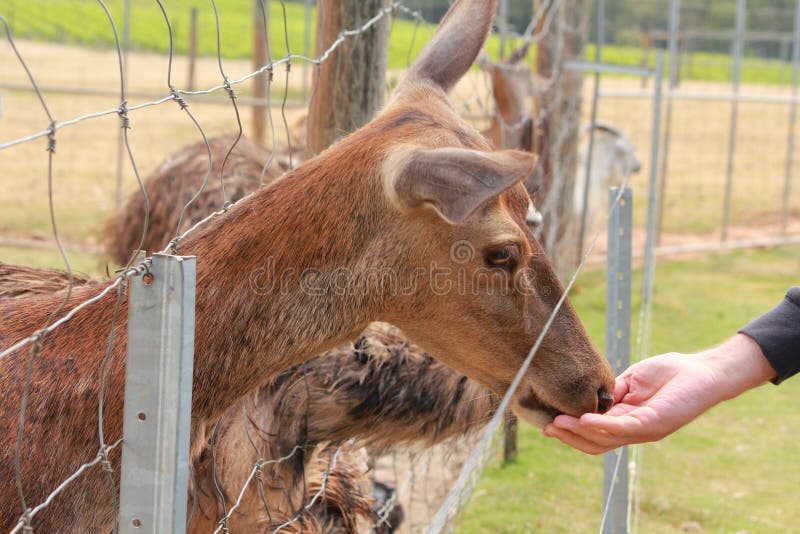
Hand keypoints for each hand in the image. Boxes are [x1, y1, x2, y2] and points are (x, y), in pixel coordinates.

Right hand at [542, 334, 774, 453]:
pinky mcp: (655, 423)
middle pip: (595, 444)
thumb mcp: (631, 380)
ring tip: (558, 424)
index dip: (570, 431)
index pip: (593, 433)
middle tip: (547, 427)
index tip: (547, 422)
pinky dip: (601, 426)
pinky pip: (623, 428)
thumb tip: (585, 395)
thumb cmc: (671, 373)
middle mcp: (633, 431)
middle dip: (569, 437)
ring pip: (604, 440)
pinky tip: (583, 419)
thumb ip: (610, 391)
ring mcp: (644, 430)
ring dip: (578, 433)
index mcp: (626, 421)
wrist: (703, 371)